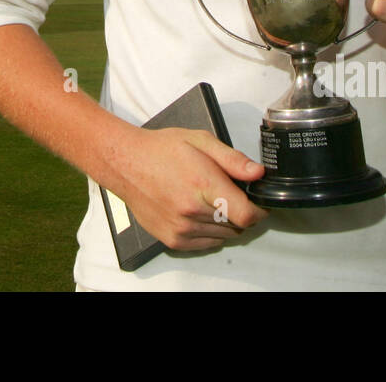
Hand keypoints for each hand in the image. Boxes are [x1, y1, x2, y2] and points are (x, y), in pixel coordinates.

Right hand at [112, 127, 268, 250]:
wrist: (126, 163)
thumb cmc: (161, 150)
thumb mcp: (201, 141)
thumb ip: (232, 159)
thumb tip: (257, 173)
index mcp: (203, 184)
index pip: (246, 214)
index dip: (259, 210)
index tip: (259, 203)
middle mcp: (192, 211)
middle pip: (237, 226)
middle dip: (240, 212)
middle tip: (228, 194)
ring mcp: (181, 228)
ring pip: (223, 236)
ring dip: (225, 223)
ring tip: (210, 201)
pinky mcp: (173, 239)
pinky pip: (207, 244)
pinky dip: (210, 232)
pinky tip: (200, 213)